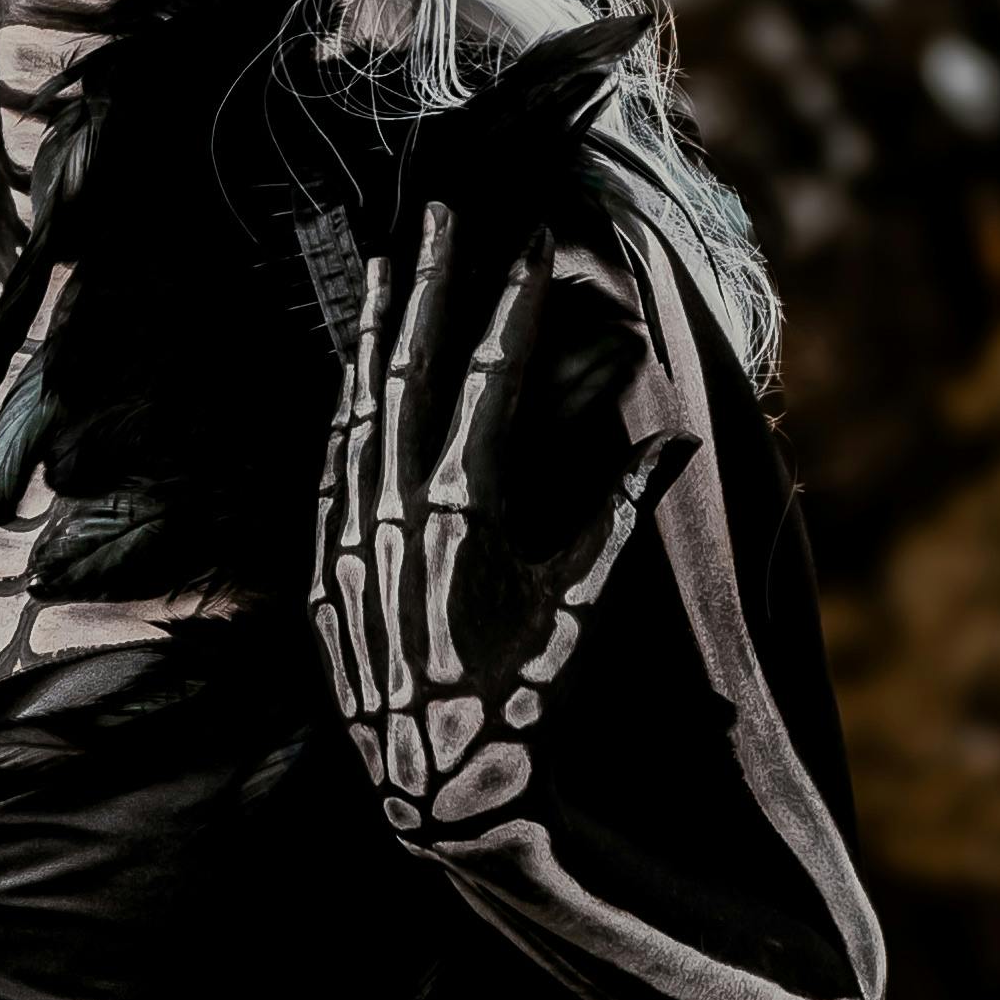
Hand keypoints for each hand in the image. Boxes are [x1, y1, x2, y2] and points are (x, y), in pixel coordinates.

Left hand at [309, 199, 683, 853]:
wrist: (443, 787)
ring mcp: (350, 538)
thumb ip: (619, 517)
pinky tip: (349, 380)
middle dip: (426, 284)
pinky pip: (328, 469)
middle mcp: (394, 511)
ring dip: (370, 332)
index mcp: (462, 509)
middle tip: (439, 212)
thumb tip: (674, 443)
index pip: (489, 381)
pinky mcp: (326, 572)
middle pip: (407, 370)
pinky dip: (343, 412)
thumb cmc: (525, 700)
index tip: (527, 243)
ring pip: (355, 408)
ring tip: (378, 265)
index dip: (510, 307)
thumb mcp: (580, 605)